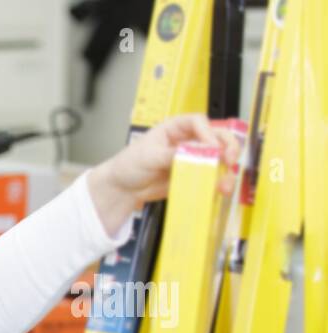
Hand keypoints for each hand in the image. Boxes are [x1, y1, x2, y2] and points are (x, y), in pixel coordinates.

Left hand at [88, 113, 242, 236]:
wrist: (122, 189)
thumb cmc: (129, 165)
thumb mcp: (149, 156)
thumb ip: (172, 154)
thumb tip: (194, 152)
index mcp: (175, 128)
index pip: (199, 122)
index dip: (208, 133)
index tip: (210, 147)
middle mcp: (188, 140)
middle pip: (217, 136)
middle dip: (227, 146)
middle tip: (229, 159)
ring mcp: (192, 158)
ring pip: (218, 157)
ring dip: (226, 168)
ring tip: (226, 181)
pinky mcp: (192, 176)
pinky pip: (210, 176)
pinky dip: (217, 182)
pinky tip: (220, 189)